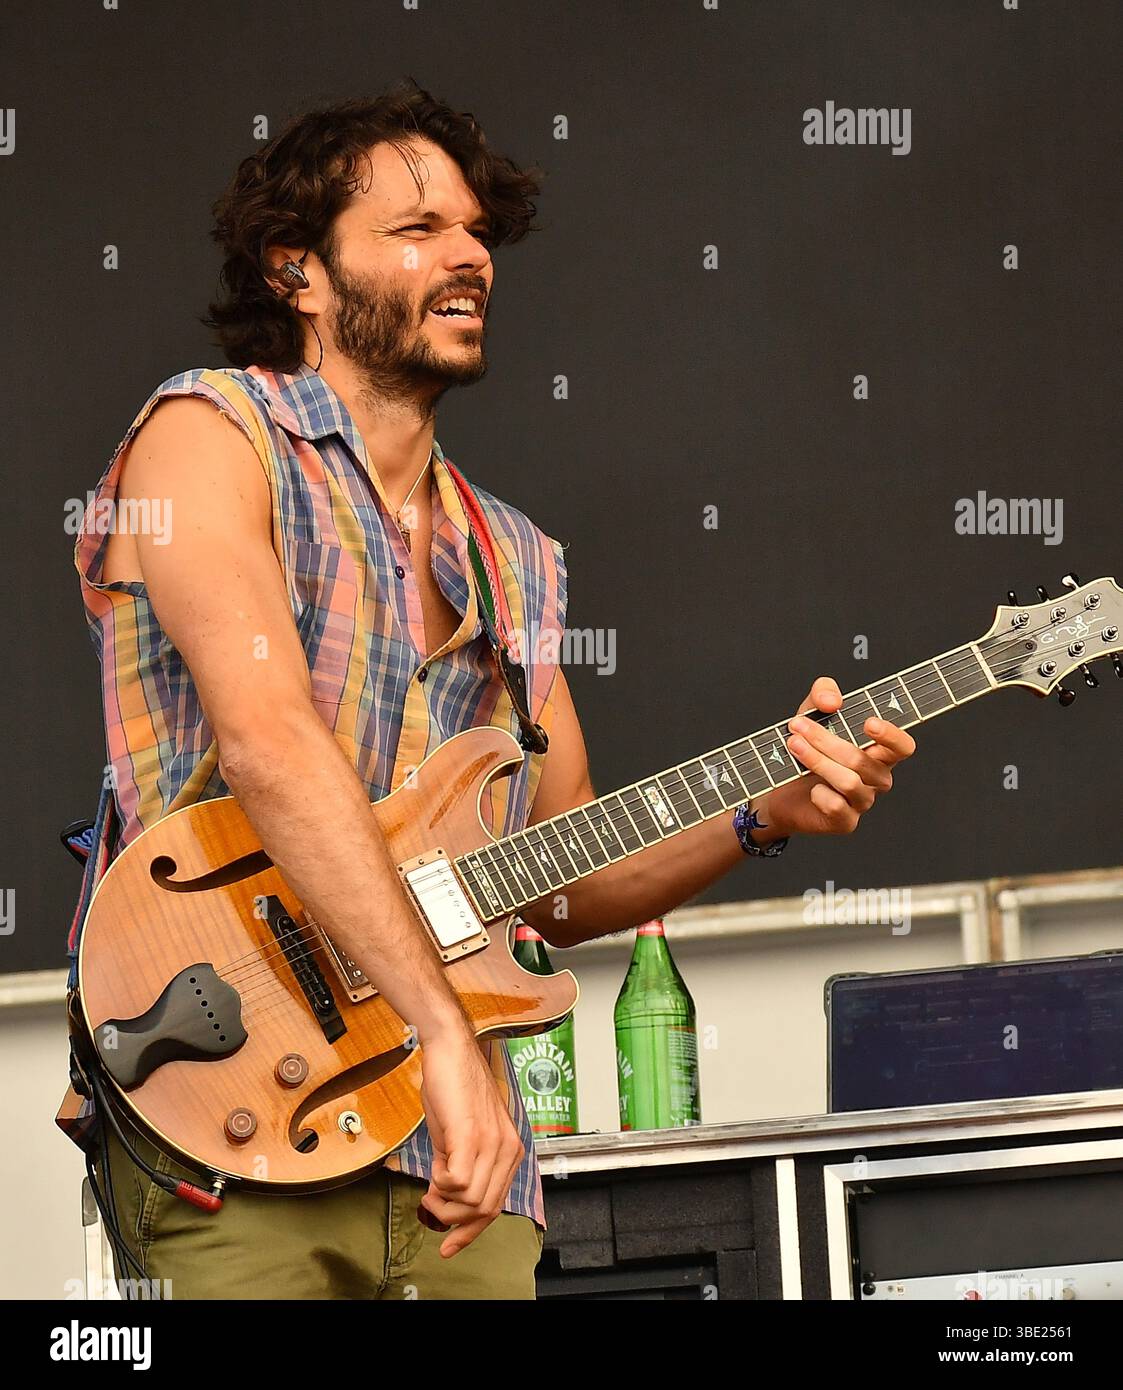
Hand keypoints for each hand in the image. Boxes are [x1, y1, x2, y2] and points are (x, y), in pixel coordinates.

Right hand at [416, 1026, 524, 1257]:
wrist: (450, 1050)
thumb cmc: (453, 1089)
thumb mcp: (460, 1136)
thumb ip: (460, 1167)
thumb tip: (444, 1198)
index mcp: (510, 1151)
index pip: (496, 1206)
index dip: (471, 1232)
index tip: (449, 1246)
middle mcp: (508, 1150)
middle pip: (484, 1210)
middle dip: (452, 1218)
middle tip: (429, 1202)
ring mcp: (492, 1143)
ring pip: (471, 1201)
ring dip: (443, 1201)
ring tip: (431, 1183)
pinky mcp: (472, 1135)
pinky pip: (459, 1182)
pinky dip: (441, 1183)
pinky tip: (437, 1165)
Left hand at [760, 676, 915, 837]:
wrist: (780, 790)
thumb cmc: (805, 750)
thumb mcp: (811, 713)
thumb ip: (823, 693)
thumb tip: (832, 700)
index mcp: (878, 751)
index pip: (902, 746)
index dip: (892, 735)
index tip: (868, 723)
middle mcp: (875, 778)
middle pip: (863, 760)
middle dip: (825, 740)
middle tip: (798, 726)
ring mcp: (862, 801)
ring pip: (849, 781)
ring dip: (817, 760)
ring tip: (793, 746)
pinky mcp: (845, 821)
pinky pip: (837, 807)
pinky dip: (819, 794)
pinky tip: (810, 788)